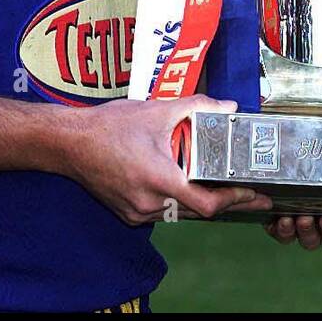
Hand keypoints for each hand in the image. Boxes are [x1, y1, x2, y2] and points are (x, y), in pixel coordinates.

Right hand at [63, 95, 271, 224]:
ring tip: (221, 185)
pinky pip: (162, 211)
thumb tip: (229, 106)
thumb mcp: (158, 110)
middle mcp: (149, 203)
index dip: (234, 200)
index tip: (254, 194)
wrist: (68, 142)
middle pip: (197, 210)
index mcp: (160, 180)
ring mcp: (137, 212)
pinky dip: (178, 200)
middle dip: (225, 201)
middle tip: (250, 194)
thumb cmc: (109, 127)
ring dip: (200, 200)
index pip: (207, 204)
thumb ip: (198, 107)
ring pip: (180, 212)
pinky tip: (185, 183)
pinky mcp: (127, 213)